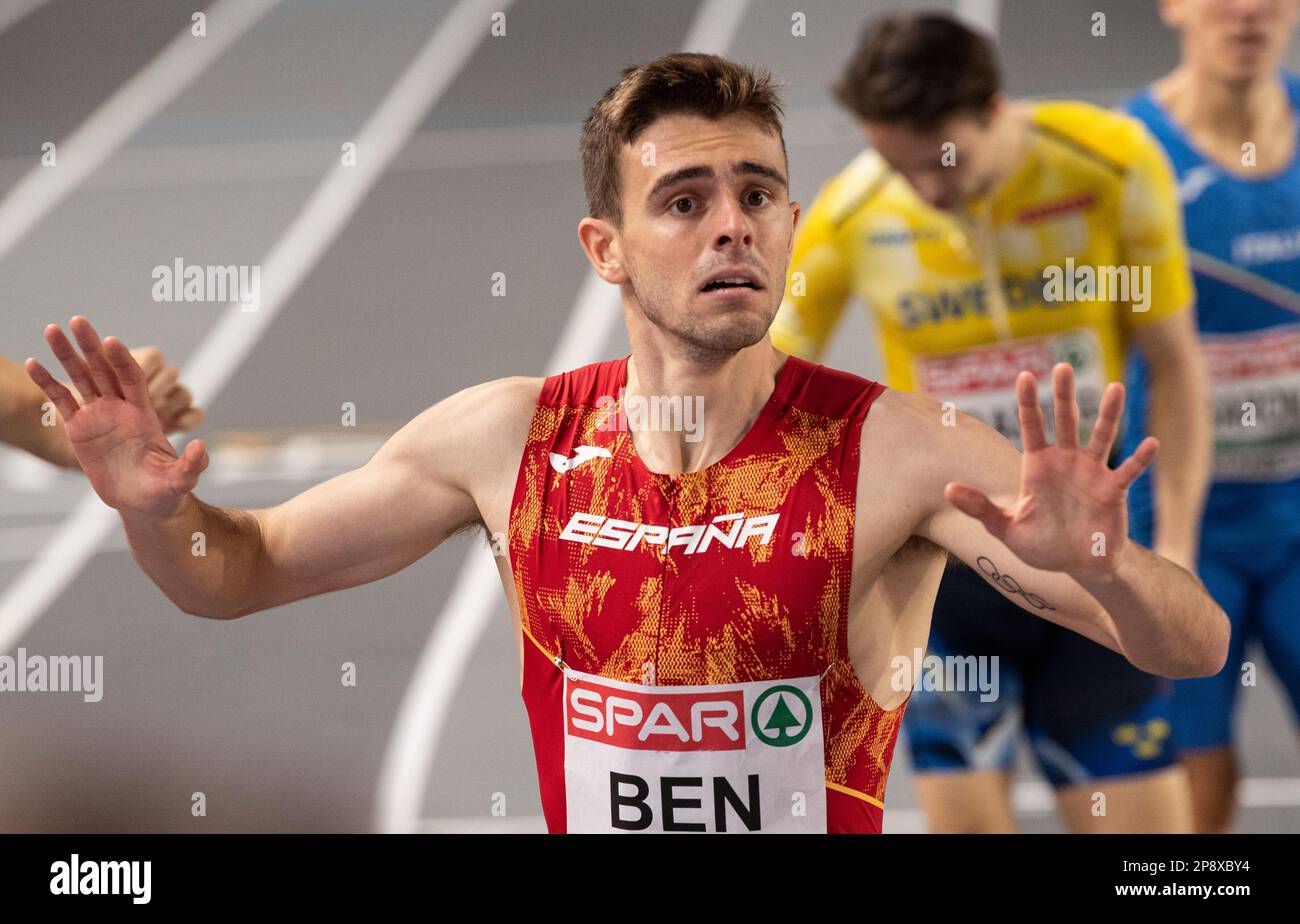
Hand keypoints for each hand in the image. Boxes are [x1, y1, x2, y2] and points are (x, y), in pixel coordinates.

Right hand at [24, 316, 208, 516]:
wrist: (144, 503)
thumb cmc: (166, 490)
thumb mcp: (180, 480)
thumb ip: (191, 464)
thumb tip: (200, 447)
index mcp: (144, 414)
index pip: (132, 379)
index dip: (122, 360)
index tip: (111, 340)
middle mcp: (121, 408)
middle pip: (105, 370)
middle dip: (92, 346)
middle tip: (78, 321)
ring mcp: (99, 415)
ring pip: (81, 378)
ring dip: (67, 354)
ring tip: (51, 329)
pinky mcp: (80, 428)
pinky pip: (62, 401)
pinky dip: (48, 382)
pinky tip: (33, 362)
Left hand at [943, 362, 1156, 576]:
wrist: (1077, 565)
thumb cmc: (1043, 545)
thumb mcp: (1006, 528)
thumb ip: (980, 507)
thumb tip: (948, 488)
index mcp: (1038, 466)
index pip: (1031, 426)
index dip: (1028, 402)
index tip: (1025, 376)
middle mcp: (1066, 462)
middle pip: (1065, 421)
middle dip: (1064, 395)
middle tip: (1063, 366)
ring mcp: (1092, 473)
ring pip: (1101, 436)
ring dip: (1108, 414)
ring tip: (1115, 388)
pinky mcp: (1114, 492)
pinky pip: (1128, 471)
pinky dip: (1140, 459)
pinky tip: (1151, 443)